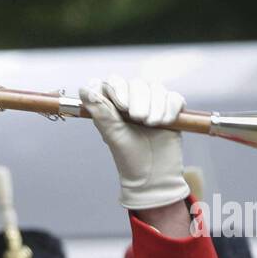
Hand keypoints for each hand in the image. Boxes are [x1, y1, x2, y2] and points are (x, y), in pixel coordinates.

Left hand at [80, 76, 189, 211]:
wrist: (153, 175)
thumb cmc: (128, 157)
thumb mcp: (112, 133)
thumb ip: (100, 110)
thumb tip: (83, 89)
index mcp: (113, 105)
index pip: (113, 82)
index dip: (117, 88)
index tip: (121, 106)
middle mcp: (132, 101)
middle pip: (136, 83)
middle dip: (138, 99)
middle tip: (138, 118)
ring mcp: (153, 104)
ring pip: (156, 88)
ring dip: (155, 105)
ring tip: (151, 124)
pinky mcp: (171, 110)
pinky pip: (173, 98)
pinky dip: (169, 108)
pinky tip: (164, 123)